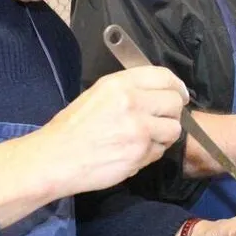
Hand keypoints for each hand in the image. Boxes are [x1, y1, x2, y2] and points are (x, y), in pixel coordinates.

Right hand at [38, 67, 187, 196]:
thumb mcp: (97, 95)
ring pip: (173, 130)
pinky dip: (151, 154)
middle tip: (160, 121)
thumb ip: (127, 91)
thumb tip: (156, 93)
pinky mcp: (140, 154)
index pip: (164, 76)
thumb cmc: (72, 128)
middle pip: (174, 103)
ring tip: (144, 139)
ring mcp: (139, 129)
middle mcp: (133, 102)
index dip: (176, 86)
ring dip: (164, 136)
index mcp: (119, 84)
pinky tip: (132, 153)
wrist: (55, 158)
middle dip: (172, 113)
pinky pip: (159, 152)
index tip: (179, 94)